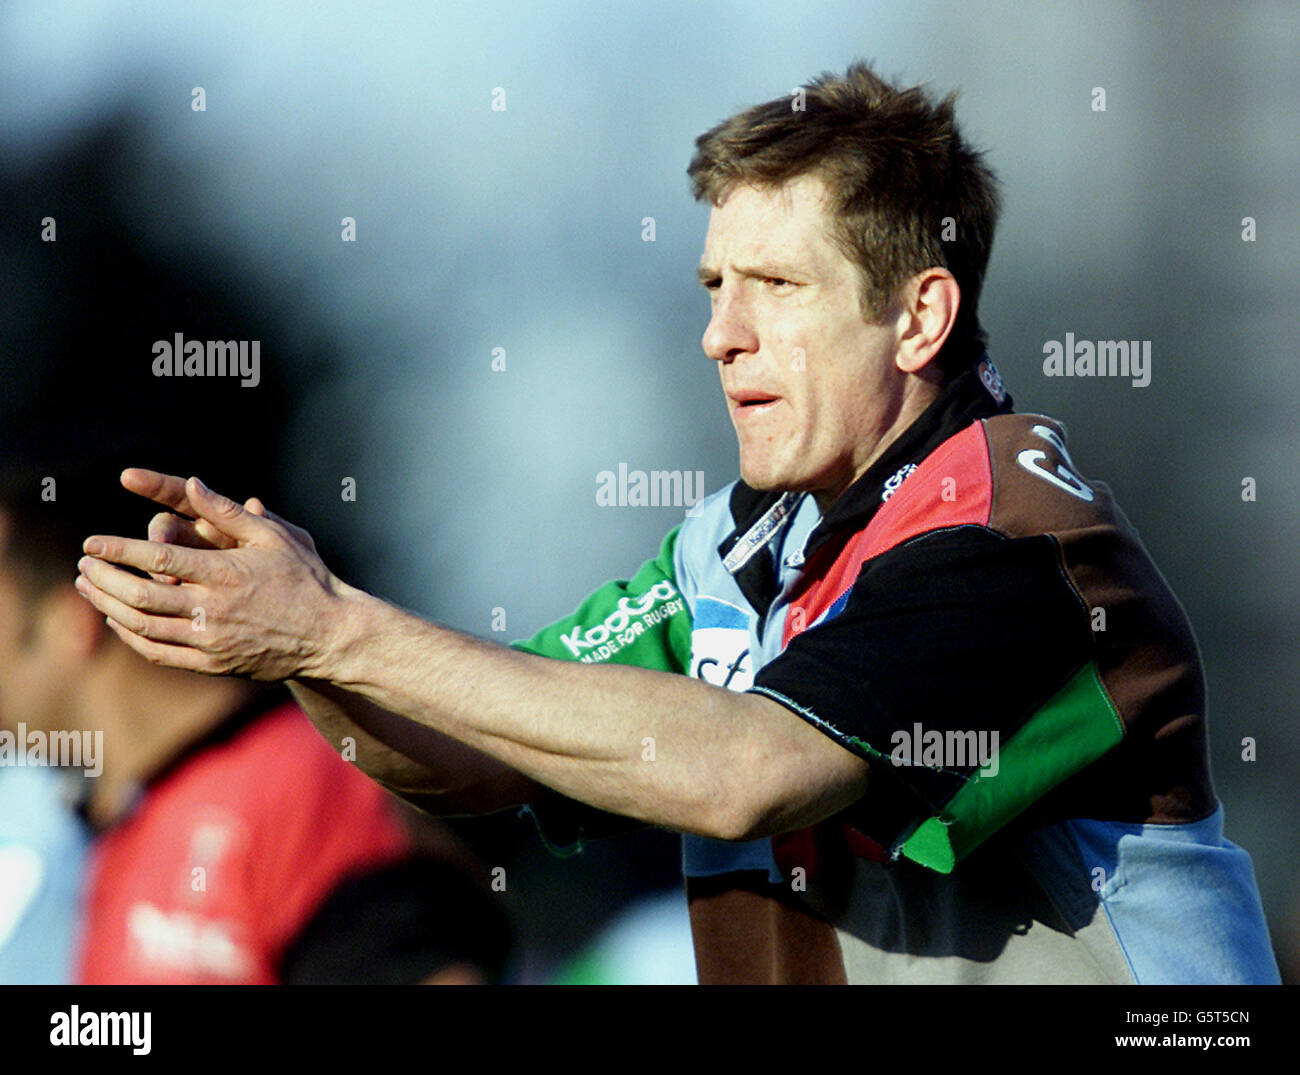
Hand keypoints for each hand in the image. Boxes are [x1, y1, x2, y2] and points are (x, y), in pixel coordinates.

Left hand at [75, 471, 345, 681]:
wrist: (331, 636)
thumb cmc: (306, 580)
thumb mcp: (274, 537)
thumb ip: (229, 512)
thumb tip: (193, 483)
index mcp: (226, 574)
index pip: (158, 561)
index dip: (118, 551)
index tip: (91, 543)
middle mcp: (214, 610)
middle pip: (140, 595)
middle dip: (103, 579)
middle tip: (84, 565)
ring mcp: (212, 640)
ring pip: (143, 627)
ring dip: (108, 607)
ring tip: (89, 589)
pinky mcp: (214, 663)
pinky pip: (159, 653)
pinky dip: (131, 637)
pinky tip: (118, 621)